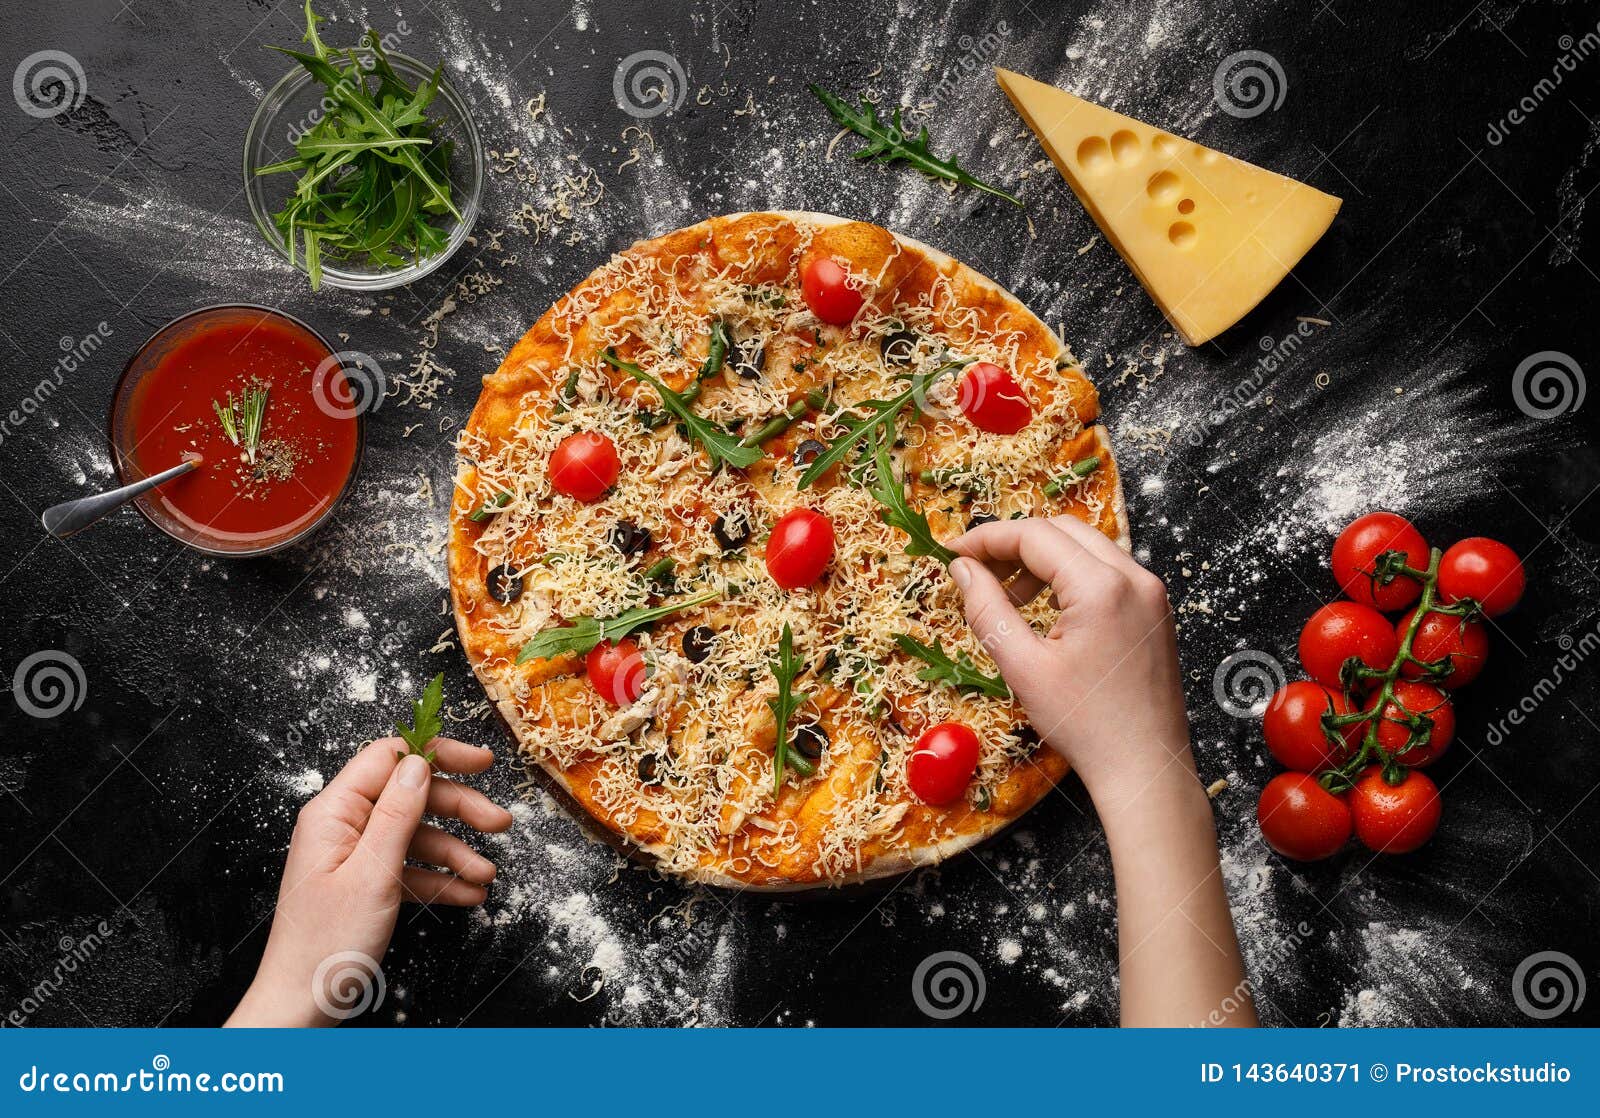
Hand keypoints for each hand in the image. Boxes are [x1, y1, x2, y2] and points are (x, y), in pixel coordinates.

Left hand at [226, 737, 512, 1026]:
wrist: (300, 1008)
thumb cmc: (324, 947)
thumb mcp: (372, 875)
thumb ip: (397, 814)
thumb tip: (420, 762)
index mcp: (334, 813)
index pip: (390, 758)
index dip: (438, 754)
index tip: (480, 762)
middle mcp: (342, 827)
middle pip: (411, 797)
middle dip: (459, 810)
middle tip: (499, 823)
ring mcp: (354, 856)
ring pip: (416, 835)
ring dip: (456, 852)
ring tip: (486, 874)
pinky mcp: (364, 884)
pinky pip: (410, 867)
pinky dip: (440, 879)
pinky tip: (467, 894)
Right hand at [947, 515, 1194, 808]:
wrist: (1145, 768)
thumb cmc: (1086, 725)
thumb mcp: (1023, 667)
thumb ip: (987, 608)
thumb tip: (963, 570)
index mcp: (1102, 586)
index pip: (1035, 535)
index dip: (986, 538)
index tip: (952, 552)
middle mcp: (1134, 577)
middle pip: (1062, 530)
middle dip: (1014, 544)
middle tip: (976, 572)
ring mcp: (1151, 592)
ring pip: (1086, 547)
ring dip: (1042, 560)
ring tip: (1009, 597)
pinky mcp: (1155, 610)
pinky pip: (1107, 571)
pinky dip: (1070, 576)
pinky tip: (1046, 609)